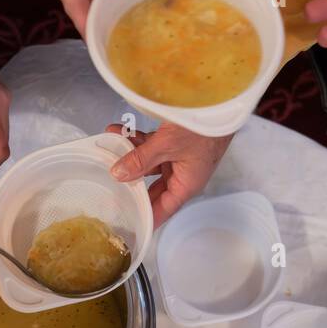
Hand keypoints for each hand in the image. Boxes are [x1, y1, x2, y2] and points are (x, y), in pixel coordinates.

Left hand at [107, 123, 232, 226]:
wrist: (218, 102)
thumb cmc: (203, 128)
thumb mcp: (167, 144)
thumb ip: (141, 159)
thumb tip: (118, 174)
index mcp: (186, 184)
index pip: (163, 209)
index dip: (147, 218)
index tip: (130, 225)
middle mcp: (182, 175)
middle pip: (152, 188)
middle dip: (131, 185)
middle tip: (109, 190)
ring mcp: (177, 158)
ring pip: (148, 164)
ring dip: (130, 157)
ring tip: (109, 150)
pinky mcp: (173, 143)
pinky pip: (151, 147)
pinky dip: (136, 140)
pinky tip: (118, 131)